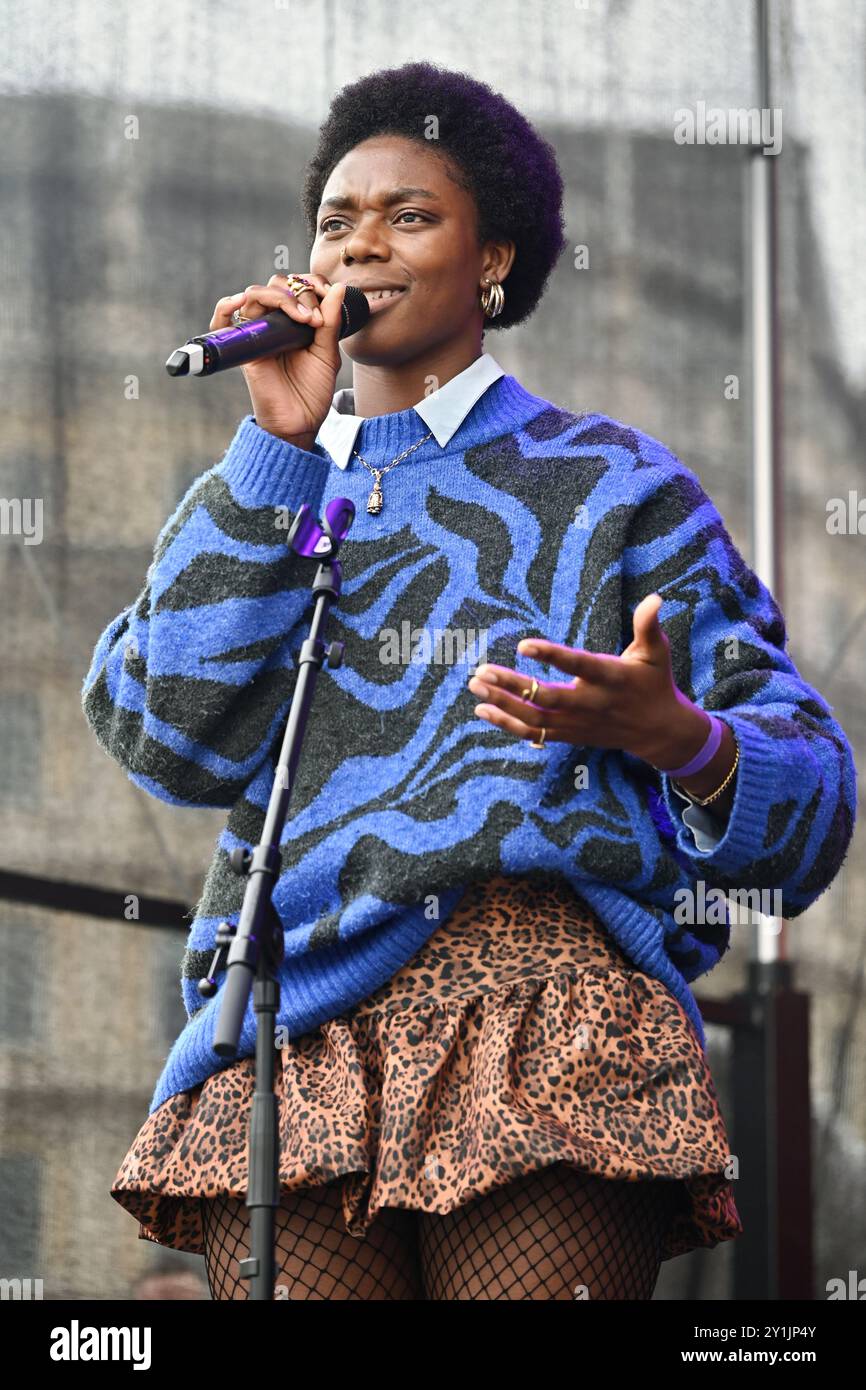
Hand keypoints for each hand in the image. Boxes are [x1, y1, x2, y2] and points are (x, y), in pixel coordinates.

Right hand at [208, 272, 346, 444]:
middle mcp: (274, 323)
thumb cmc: (313, 391)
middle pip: (276, 285)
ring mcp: (257, 333)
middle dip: (300, 292)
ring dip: (282, 298)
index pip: (296, 285)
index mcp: (295, 321)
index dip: (312, 282)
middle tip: (316, 318)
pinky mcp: (243, 347)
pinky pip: (223, 319)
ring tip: (304, 318)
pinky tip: (242, 301)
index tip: (329, 296)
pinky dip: (226, 305)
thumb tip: (339, 287)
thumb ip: (331, 321)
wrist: (301, 422)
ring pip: (255, 294)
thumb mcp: (328, 353)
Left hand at [466, 593, 710, 766]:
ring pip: (533, 718)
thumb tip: (655, 598)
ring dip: (501, 704)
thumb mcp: (657, 652)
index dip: (551, 656)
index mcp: (610, 678)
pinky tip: (483, 709)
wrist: (658, 730)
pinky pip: (532, 733)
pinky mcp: (568, 735)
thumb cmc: (654, 682)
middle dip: (512, 685)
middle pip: (546, 697)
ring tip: (475, 684)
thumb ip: (648, 626)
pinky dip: (506, 724)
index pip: (577, 666)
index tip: (523, 645)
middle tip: (482, 670)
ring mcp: (577, 723)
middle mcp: (590, 703)